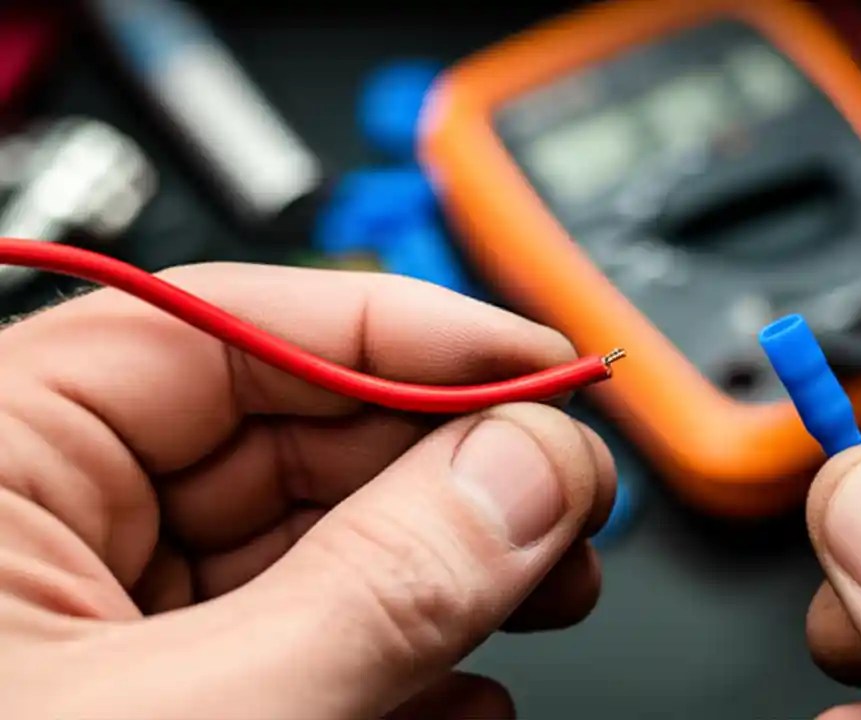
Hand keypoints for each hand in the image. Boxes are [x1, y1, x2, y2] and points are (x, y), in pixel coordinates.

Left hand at [0, 264, 614, 718]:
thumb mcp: (199, 711)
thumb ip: (376, 585)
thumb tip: (527, 470)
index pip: (229, 326)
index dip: (412, 335)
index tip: (542, 368)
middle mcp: (36, 522)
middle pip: (292, 438)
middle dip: (456, 473)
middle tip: (565, 499)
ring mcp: (90, 622)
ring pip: (309, 549)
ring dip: (450, 573)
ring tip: (548, 592)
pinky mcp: (142, 700)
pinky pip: (287, 647)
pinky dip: (395, 666)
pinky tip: (467, 692)